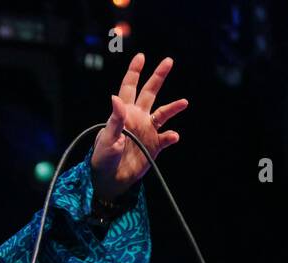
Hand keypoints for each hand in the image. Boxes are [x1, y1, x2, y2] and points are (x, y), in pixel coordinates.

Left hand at [90, 52, 187, 200]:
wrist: (110, 180)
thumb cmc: (103, 158)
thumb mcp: (107, 139)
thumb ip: (114, 119)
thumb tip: (115, 96)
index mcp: (124, 113)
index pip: (129, 88)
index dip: (134, 72)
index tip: (140, 56)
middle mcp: (138, 117)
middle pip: (150, 93)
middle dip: (158, 77)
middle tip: (168, 60)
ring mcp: (147, 130)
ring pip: (163, 113)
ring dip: (173, 107)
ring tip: (184, 102)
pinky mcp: (155, 145)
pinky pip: (166, 137)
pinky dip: (171, 136)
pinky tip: (173, 136)